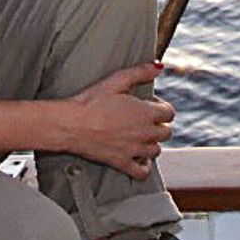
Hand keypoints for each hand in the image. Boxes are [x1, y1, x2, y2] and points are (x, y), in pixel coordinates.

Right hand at [57, 61, 172, 175]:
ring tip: (140, 137)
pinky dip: (144, 167)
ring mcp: (134, 150)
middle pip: (166, 133)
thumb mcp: (116, 81)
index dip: (161, 107)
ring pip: (156, 150)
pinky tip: (138, 159)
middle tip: (143, 120)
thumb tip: (158, 67)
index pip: (169, 113)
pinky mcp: (122, 163)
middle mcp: (145, 133)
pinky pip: (142, 172)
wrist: (70, 125)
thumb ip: (139, 72)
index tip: (150, 105)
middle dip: (158, 125)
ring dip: (151, 143)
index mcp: (146, 113)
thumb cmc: (90, 102)